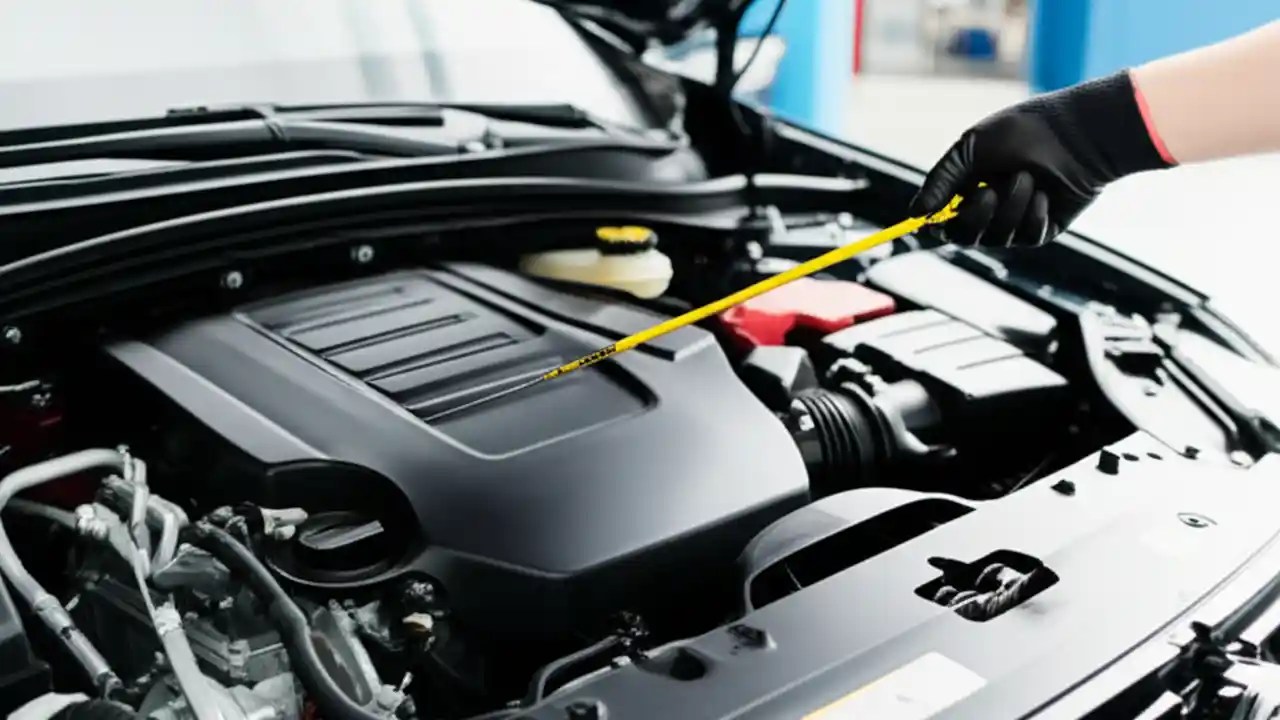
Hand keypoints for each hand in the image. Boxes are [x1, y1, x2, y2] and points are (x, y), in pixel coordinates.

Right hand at [910, 71, 1172, 246]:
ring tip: (1028, 177)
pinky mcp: (1042, 230)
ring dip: (1012, 206)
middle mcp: (989, 209)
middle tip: (990, 191)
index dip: (937, 223)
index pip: (942, 221)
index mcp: (966, 188)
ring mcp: (1015, 223)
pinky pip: (1027, 237)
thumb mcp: (971, 149)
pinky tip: (1046, 192)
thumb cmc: (1022, 131)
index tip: (937, 218)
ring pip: (998, 238)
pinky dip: (1034, 213)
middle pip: (965, 237)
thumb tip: (914, 215)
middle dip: (976, 215)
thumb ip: (940, 182)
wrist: (1075, 133)